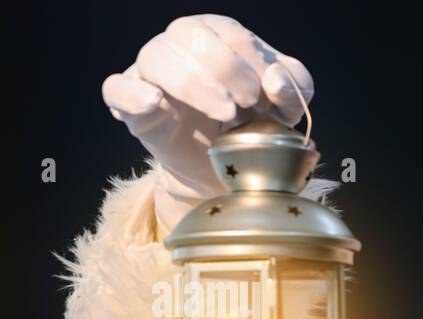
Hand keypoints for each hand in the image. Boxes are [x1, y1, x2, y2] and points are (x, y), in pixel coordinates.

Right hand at [101, 14, 313, 234]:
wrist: (232, 170)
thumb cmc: (258, 125)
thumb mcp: (288, 106)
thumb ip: (294, 85)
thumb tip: (276, 79)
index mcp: (217, 36)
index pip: (227, 31)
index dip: (250, 60)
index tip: (266, 96)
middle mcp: (179, 46)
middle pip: (187, 33)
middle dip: (224, 67)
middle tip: (248, 104)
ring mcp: (152, 73)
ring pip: (156, 57)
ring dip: (193, 82)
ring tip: (226, 113)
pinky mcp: (133, 106)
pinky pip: (116, 89)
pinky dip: (132, 93)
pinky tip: (156, 103)